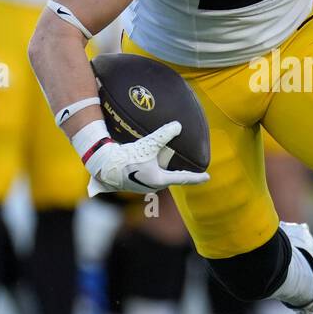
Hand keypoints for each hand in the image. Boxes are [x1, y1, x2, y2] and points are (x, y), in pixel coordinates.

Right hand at [81, 120, 210, 195]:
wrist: (104, 164)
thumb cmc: (128, 156)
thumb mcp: (149, 144)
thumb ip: (164, 134)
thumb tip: (178, 125)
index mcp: (159, 180)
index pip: (183, 178)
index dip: (196, 177)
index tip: (208, 178)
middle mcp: (152, 187)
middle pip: (168, 176)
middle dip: (173, 169)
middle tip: (176, 159)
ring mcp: (142, 187)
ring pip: (157, 176)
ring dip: (159, 168)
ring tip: (155, 159)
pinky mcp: (132, 184)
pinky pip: (146, 176)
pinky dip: (149, 169)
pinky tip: (142, 162)